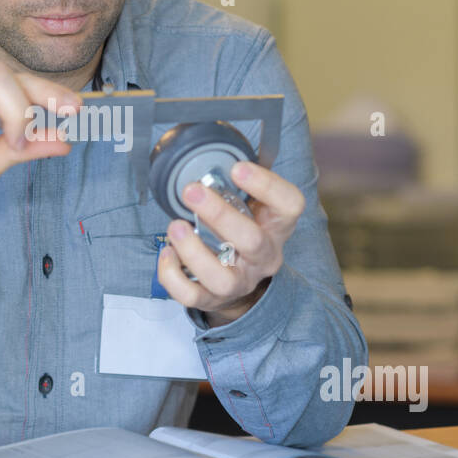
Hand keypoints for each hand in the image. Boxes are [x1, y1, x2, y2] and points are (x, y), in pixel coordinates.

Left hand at [156, 161, 305, 325]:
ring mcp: (240, 281)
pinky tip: (167, 252)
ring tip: (175, 226)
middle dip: (220, 215)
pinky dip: (173, 275)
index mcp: (277, 226)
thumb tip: (204, 158)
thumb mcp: (250, 205)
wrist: (240, 276)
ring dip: (194, 250)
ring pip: (223, 278)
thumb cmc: (240, 230)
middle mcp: (264, 256)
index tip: (237, 168)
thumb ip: (236, 185)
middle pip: (253, 241)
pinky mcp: (214, 299)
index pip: (290, 205)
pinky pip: (192, 296)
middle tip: (192, 191)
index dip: (267, 185)